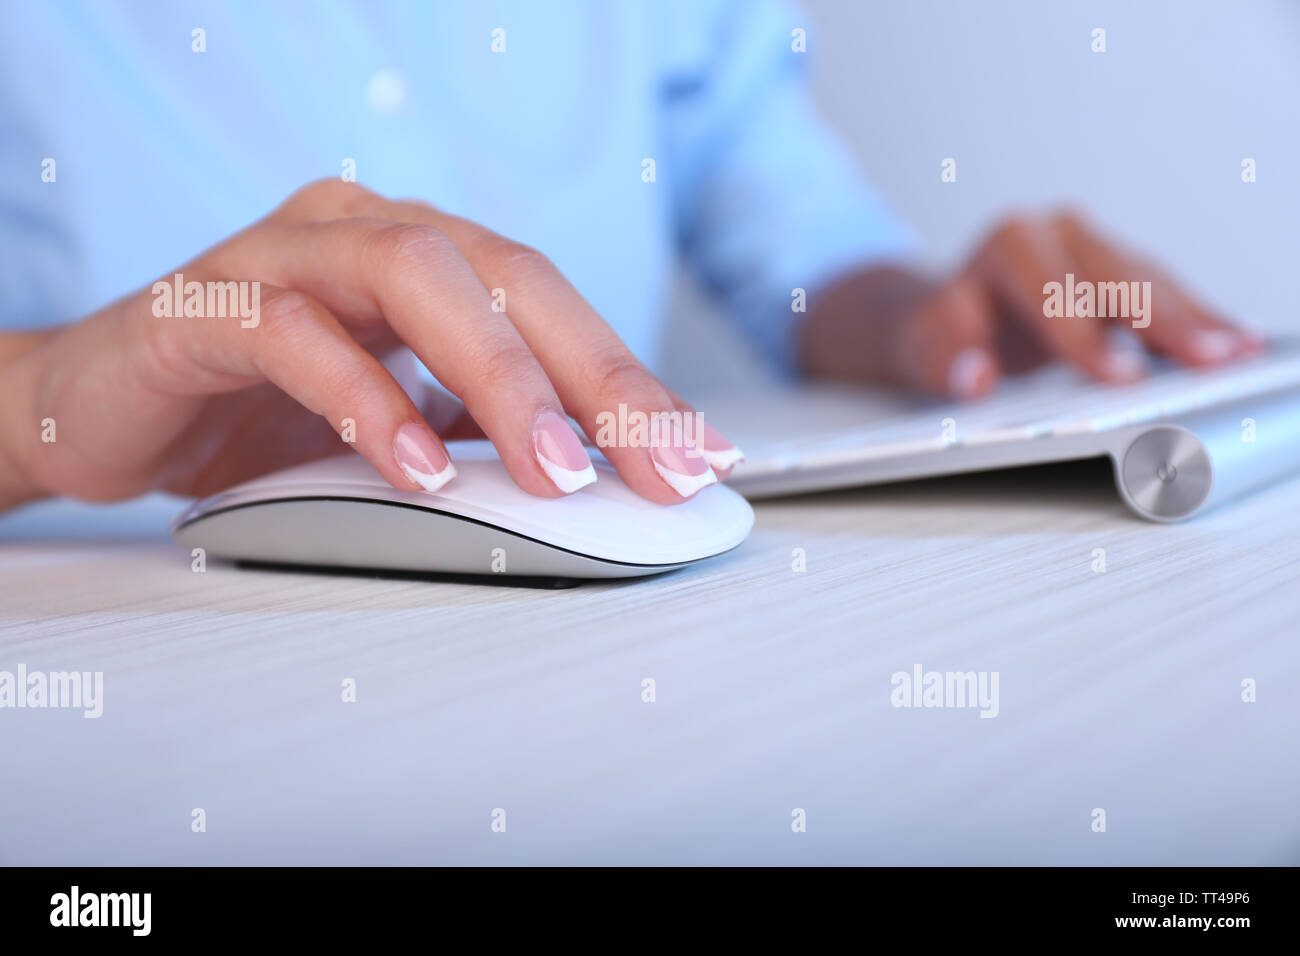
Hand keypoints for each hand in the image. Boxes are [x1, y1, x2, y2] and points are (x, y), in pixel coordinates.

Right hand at [0, 180, 740, 511]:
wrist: (105, 407)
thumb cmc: (260, 412)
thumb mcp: (401, 429)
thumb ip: (484, 438)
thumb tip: (606, 483)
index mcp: (427, 260)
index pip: (554, 305)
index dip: (633, 377)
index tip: (699, 454)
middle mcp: (367, 234)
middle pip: (510, 276)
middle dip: (596, 376)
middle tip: (657, 466)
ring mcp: (287, 256)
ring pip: (416, 277)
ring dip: (500, 377)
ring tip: (554, 471)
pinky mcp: (207, 303)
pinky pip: (295, 333)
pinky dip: (364, 397)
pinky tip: (414, 467)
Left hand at [799, 210, 1263, 397]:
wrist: (940, 315)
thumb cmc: (934, 332)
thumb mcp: (918, 350)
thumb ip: (942, 364)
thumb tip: (973, 378)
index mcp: (1010, 242)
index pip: (1054, 292)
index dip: (1087, 339)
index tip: (1121, 379)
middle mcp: (1059, 231)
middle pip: (1120, 279)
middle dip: (1167, 323)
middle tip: (1211, 361)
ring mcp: (1094, 247)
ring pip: (1154, 284)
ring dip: (1198, 320)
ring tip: (1240, 354)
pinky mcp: (1119, 271)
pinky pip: (1165, 295)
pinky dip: (1199, 320)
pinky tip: (1237, 342)